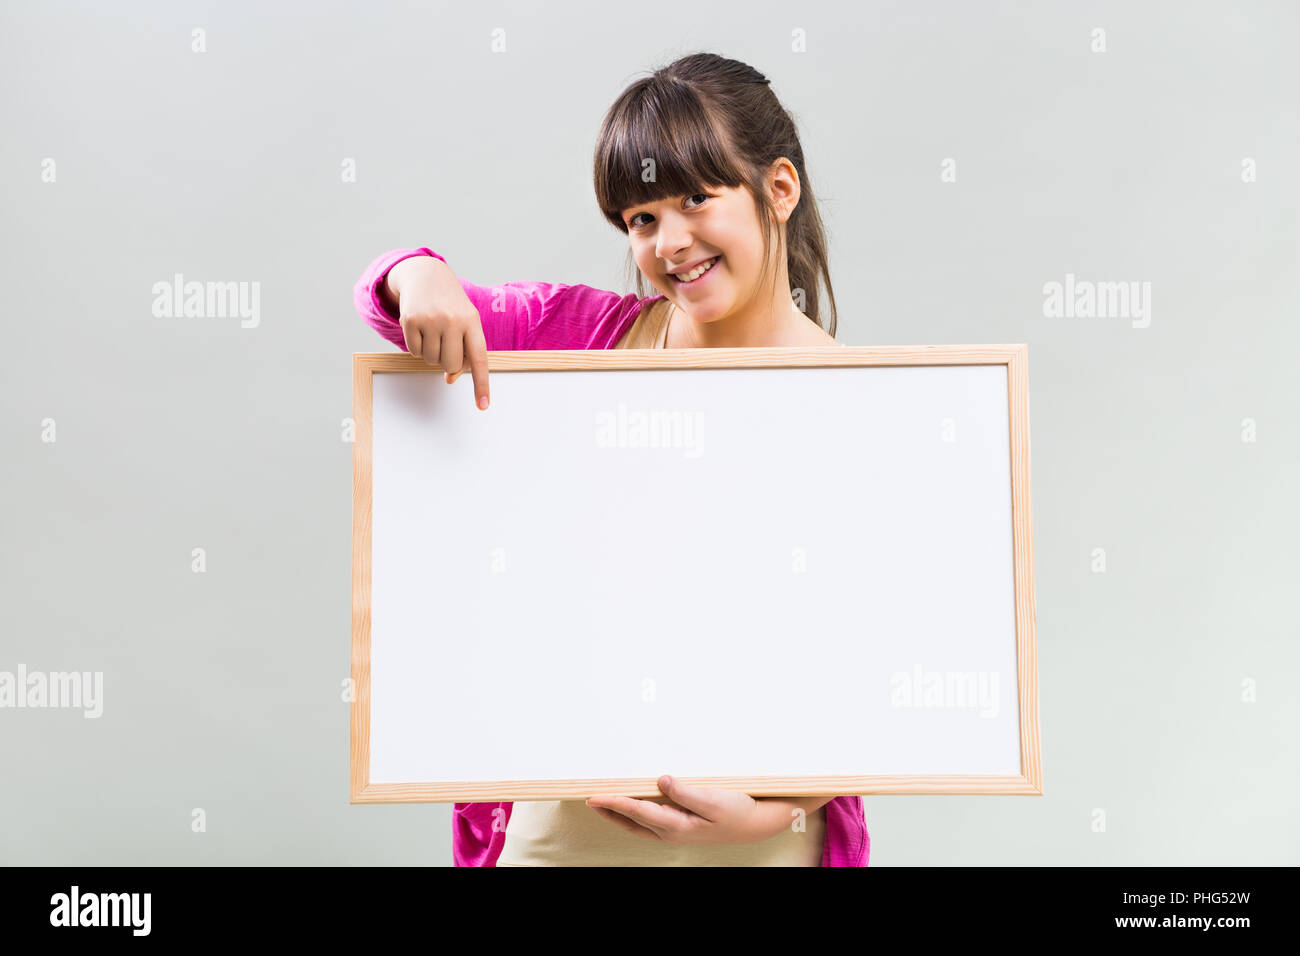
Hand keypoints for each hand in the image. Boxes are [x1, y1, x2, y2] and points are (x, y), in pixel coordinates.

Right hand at [385, 255, 490, 409]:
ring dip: (431, 353)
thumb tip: (450, 378)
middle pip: (451, 365)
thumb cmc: (451, 305)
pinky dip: (417, 347)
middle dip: (448, 362)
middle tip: (446, 344)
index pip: (479, 359)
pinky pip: (414, 352)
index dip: (481, 384)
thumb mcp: (464, 322)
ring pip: (431, 361)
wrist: (426, 274)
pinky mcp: (410, 320)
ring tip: (433, 331)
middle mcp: (452, 320)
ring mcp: (430, 320)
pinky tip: (421, 329)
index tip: (483, 405)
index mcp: (472, 321)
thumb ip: (463, 350)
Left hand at [585, 775, 790, 845]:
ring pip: (638, 825)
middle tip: (589, 798)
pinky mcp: (681, 826)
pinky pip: (648, 822)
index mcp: (677, 825)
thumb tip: (661, 781)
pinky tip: (632, 806)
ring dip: (618, 815)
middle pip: (631, 822)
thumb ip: (685, 792)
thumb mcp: (713, 799)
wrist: (757, 823)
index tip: (594, 796)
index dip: (614, 803)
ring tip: (602, 803)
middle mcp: (672, 832)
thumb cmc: (737, 810)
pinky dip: (633, 814)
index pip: (637, 812)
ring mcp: (676, 831)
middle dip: (609, 811)